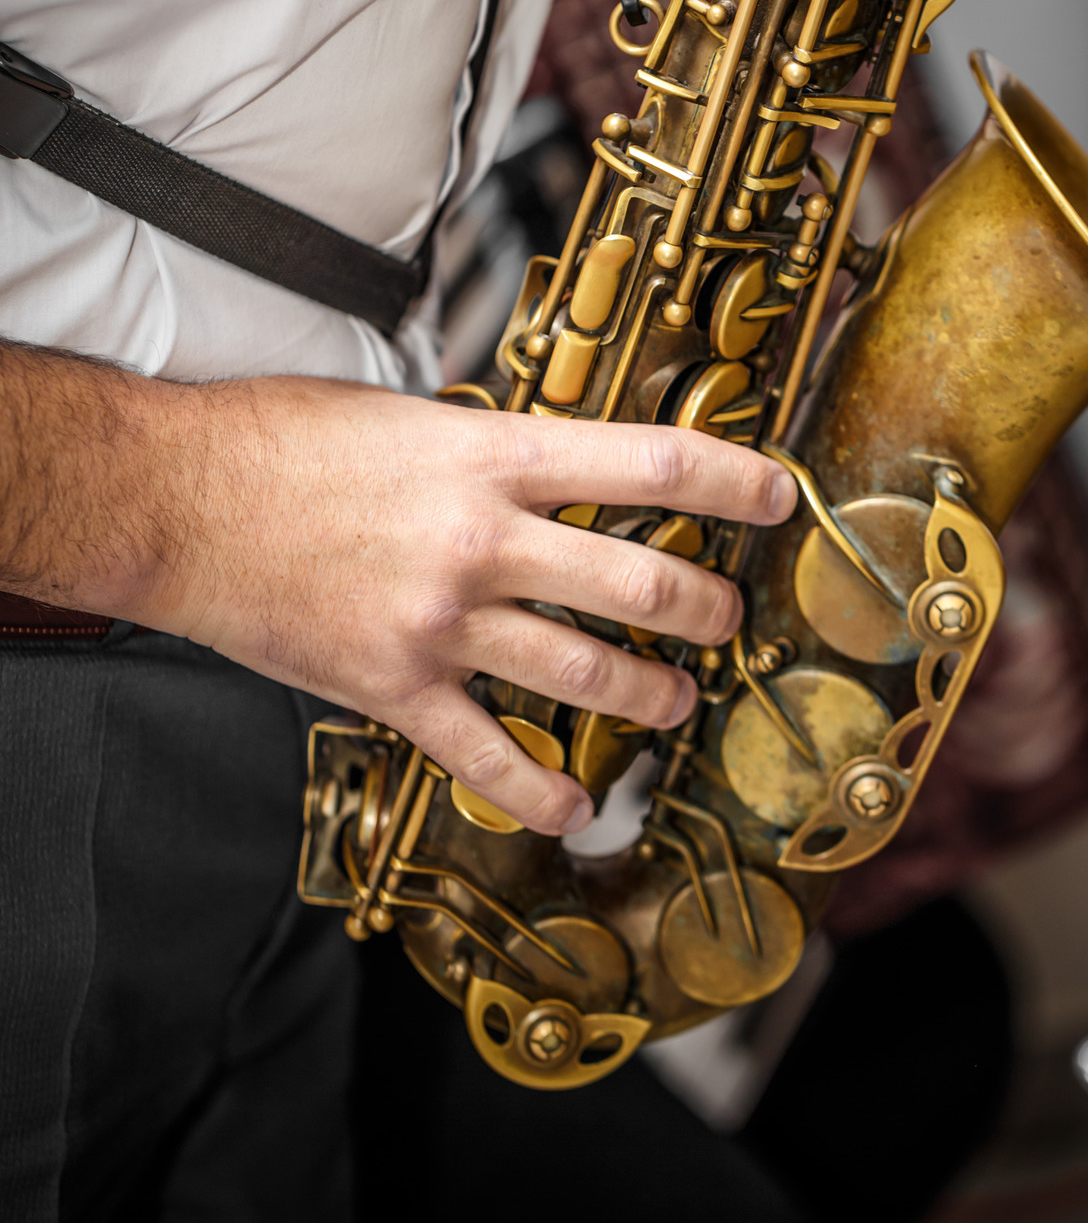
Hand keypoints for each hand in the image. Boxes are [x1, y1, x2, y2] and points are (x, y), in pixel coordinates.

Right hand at [0, 347, 794, 836]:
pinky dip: (539, 792)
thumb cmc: (279, 440)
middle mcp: (481, 540)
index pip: (646, 465)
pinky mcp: (393, 686)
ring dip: (647, 697)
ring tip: (674, 703)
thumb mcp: (406, 412)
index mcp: (490, 457)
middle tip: (727, 616)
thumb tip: (550, 461)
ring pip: (582, 673)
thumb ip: (488, 444)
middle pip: (638, 582)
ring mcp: (441, 622)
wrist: (174, 500)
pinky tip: (575, 810)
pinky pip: (485, 755)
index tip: (779, 492)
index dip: (731, 479)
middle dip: (705, 607)